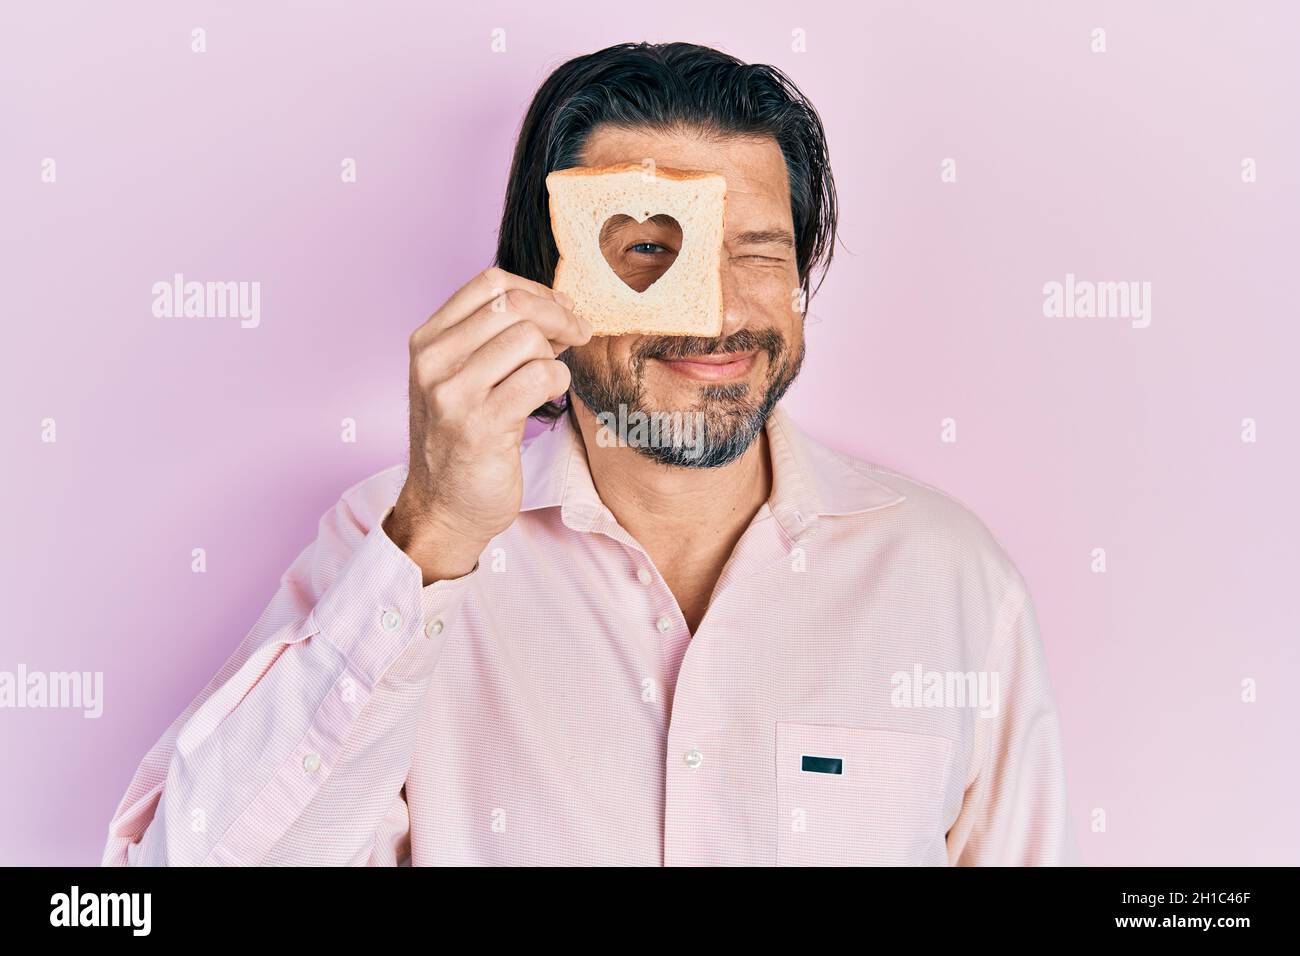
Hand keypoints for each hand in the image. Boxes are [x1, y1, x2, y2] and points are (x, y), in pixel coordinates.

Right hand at [385, 268, 591, 584]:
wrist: (443, 507)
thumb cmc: (462, 440)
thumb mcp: (465, 378)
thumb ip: (499, 338)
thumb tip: (559, 304)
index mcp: (427, 341)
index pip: (489, 283)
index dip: (536, 290)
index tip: (561, 311)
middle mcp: (433, 361)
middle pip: (513, 305)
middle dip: (558, 316)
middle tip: (578, 336)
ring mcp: (453, 393)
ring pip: (528, 338)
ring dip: (555, 356)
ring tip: (550, 379)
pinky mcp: (480, 425)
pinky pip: (540, 376)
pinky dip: (558, 381)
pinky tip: (549, 397)